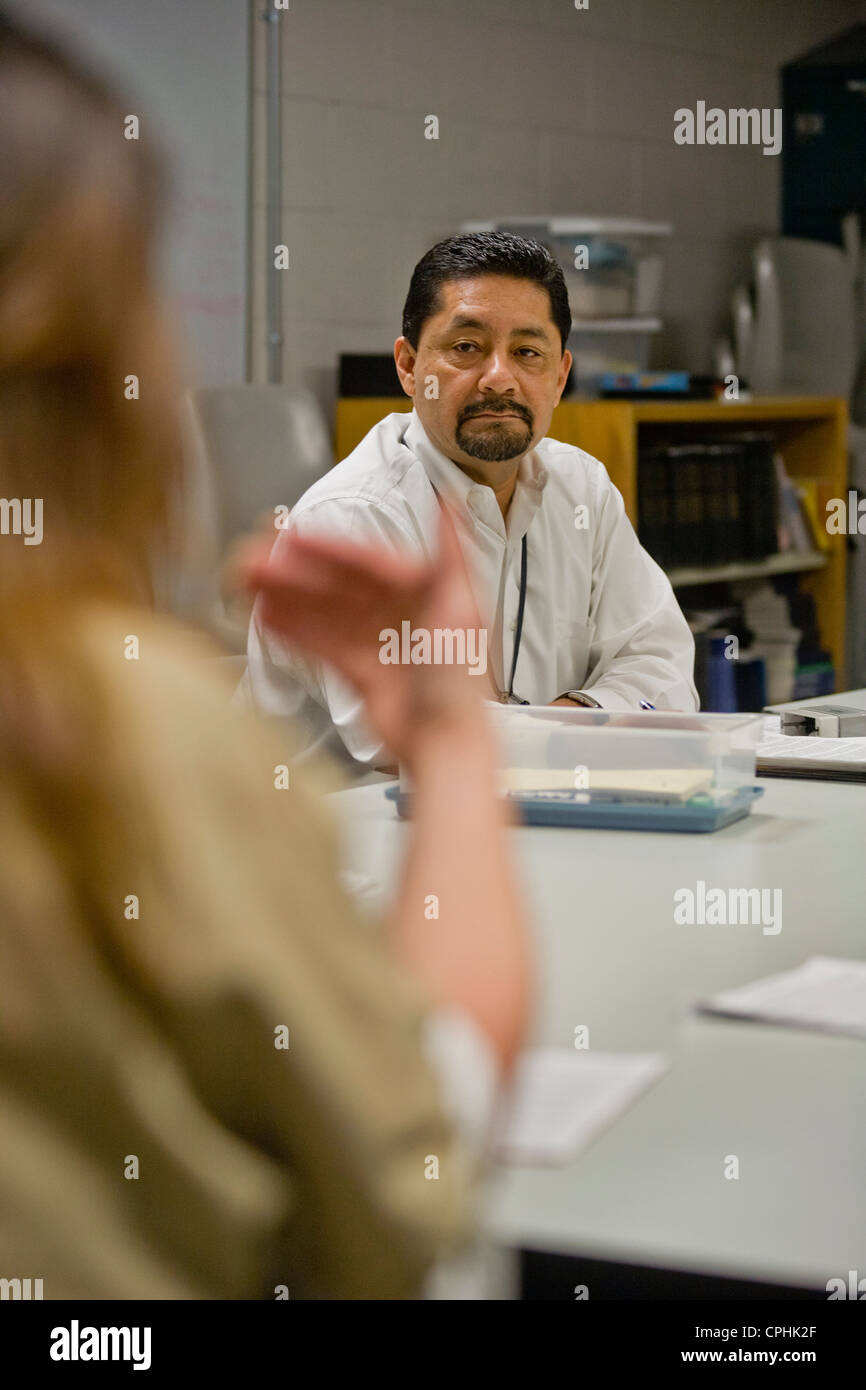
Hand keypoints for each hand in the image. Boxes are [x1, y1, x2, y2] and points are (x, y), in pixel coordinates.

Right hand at [231, 508, 488, 768]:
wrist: (447, 739)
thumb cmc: (459, 678)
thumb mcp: (460, 603)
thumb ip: (451, 549)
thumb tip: (451, 499)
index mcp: (422, 591)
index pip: (365, 561)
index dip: (327, 548)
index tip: (291, 535)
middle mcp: (399, 614)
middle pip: (337, 586)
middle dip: (295, 573)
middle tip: (253, 560)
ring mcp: (378, 644)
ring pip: (324, 615)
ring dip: (287, 599)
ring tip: (247, 586)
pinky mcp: (362, 674)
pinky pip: (322, 646)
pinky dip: (296, 633)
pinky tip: (267, 619)